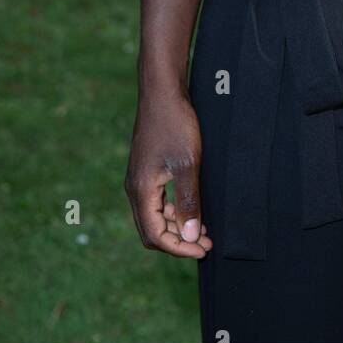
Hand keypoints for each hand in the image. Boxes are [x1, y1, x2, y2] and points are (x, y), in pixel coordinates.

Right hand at [125, 89, 213, 257]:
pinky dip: (174, 211)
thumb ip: (188, 202)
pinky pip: (157, 201)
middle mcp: (135, 189)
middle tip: (206, 244)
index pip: (156, 235)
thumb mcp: (188, 164)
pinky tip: (193, 208)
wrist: (162, 92)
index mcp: (141, 190)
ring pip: (155, 217)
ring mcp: (139, 179)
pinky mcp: (146, 170)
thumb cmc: (175, 124)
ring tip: (205, 229)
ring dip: (178, 226)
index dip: (180, 248)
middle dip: (179, 242)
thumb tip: (191, 236)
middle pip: (152, 231)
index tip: (203, 249)